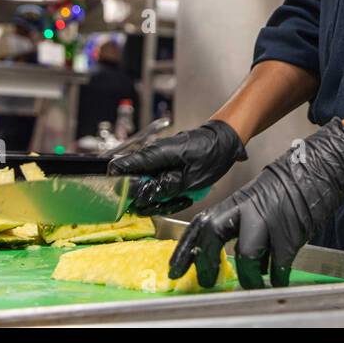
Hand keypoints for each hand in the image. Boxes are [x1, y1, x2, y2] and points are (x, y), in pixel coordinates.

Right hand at [109, 119, 246, 215]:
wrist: (223, 141)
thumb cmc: (211, 153)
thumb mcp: (191, 177)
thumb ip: (165, 187)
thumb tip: (145, 195)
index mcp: (154, 154)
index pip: (119, 168)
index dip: (121, 187)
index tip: (134, 199)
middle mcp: (151, 156)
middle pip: (131, 184)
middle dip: (146, 199)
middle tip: (167, 201)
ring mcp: (156, 162)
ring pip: (144, 189)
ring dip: (160, 200)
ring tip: (180, 198)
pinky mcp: (163, 168)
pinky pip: (157, 186)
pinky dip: (168, 196)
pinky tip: (182, 196)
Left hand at [169, 118, 343, 288]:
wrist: (318, 169)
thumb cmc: (288, 185)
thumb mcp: (256, 200)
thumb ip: (241, 224)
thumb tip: (230, 257)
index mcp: (237, 202)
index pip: (202, 224)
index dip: (186, 248)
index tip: (176, 269)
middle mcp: (249, 209)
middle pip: (215, 234)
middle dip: (206, 262)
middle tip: (206, 281)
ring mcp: (270, 221)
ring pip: (246, 256)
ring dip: (248, 277)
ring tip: (252, 283)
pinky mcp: (290, 234)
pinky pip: (278, 266)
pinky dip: (276, 278)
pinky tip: (277, 280)